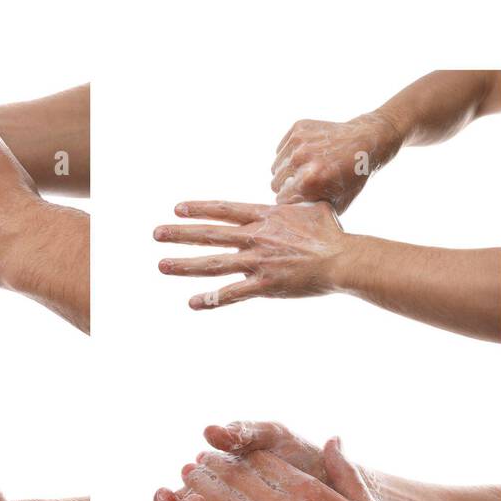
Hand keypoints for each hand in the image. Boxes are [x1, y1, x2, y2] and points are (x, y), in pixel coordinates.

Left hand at [155, 200, 348, 308]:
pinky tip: (192, 303)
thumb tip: (284, 197)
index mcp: (265, 217)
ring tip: (161, 265)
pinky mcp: (265, 284)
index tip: (177, 208)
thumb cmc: (330, 233)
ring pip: (214, 264)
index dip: (199, 209)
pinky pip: (232, 294)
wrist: (344, 258)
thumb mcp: (310, 208)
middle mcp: (256, 237)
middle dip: (180, 234)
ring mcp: (258, 262)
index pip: (224, 210)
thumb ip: (289, 205)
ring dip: (185, 265)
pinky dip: (211, 299)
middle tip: (156, 234)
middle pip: (210, 234)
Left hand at [178, 438, 392, 500]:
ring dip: (202, 490)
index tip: (228, 453)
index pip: (264, 464)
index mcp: (310, 494)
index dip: (242, 456)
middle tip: (197, 462)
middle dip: (213, 467)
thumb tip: (332, 440)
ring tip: (188, 482)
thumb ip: (346, 473)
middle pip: (237, 480)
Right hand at [271, 113, 401, 211]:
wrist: (368, 140)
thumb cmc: (354, 176)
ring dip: (286, 171)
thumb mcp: (337, 204)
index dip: (291, 201)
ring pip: (275, 167)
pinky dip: (289, 154)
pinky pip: (280, 150)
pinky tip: (307, 155)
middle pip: (275, 184)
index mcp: (310, 181)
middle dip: (287, 186)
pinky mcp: (298, 128)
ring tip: (305, 169)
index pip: (281, 200)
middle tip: (304, 183)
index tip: (302, 197)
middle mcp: (301, 159)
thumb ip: (312, 213)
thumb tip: (291, 220)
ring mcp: (299, 141)